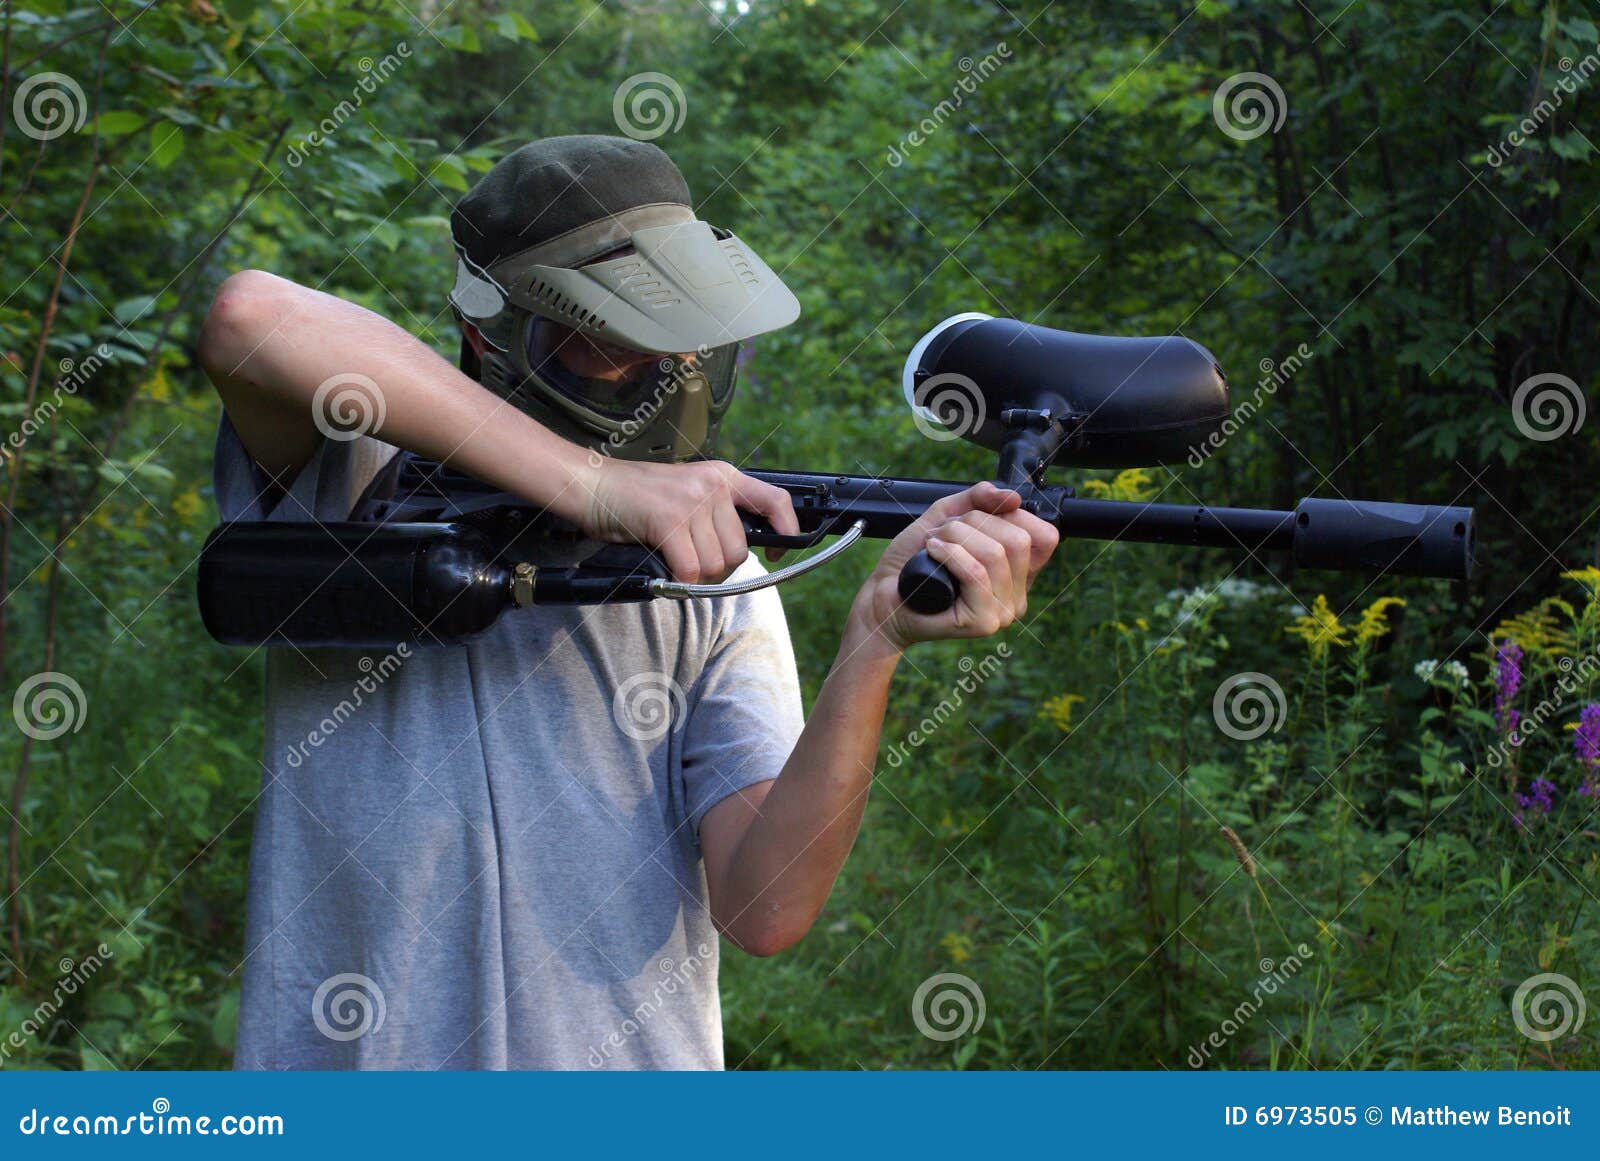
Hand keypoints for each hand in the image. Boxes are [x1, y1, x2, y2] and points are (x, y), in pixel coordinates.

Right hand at [576, 457, 799, 583]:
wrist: (592, 484)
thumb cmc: (636, 496)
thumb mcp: (686, 492)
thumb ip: (715, 513)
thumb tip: (739, 551)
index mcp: (723, 476)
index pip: (775, 499)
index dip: (786, 528)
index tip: (780, 550)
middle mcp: (714, 486)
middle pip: (739, 550)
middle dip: (719, 569)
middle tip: (694, 565)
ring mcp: (693, 502)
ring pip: (716, 564)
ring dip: (697, 576)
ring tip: (675, 562)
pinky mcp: (670, 520)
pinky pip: (691, 569)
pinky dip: (679, 580)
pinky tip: (666, 569)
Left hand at [847, 482, 1059, 651]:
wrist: (882, 597)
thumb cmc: (913, 562)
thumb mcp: (948, 517)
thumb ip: (978, 500)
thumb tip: (1013, 496)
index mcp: (1018, 574)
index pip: (1046, 536)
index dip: (1014, 515)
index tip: (977, 517)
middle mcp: (1017, 597)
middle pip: (1019, 539)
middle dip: (974, 523)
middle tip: (945, 533)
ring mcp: (1002, 612)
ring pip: (996, 553)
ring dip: (957, 537)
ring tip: (934, 545)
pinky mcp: (982, 622)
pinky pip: (976, 573)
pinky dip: (950, 554)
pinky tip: (932, 553)